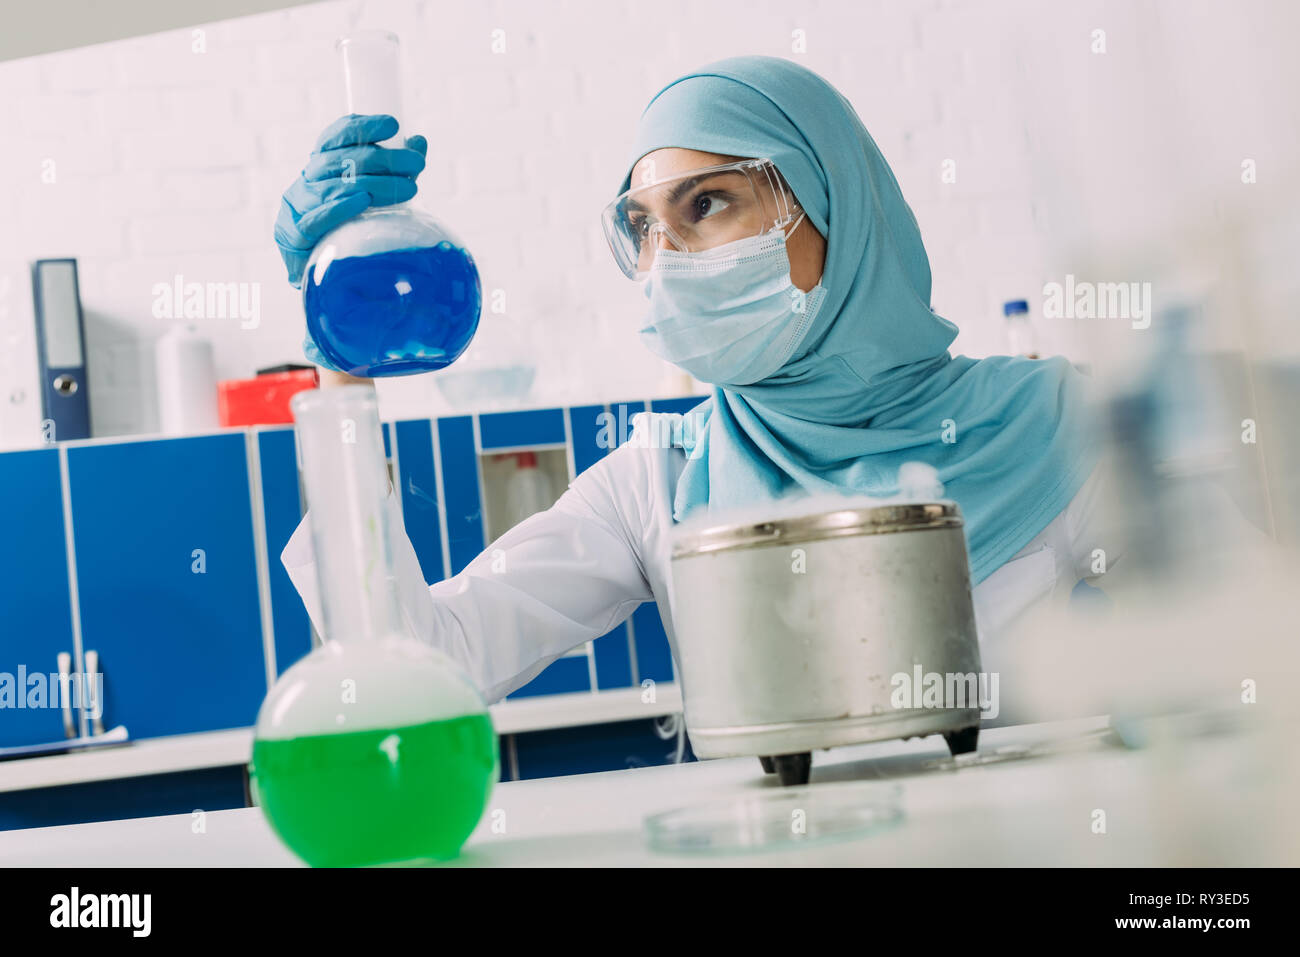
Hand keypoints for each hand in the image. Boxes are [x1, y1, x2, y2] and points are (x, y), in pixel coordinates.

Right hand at [273, 113, 427, 288]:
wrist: (314, 266)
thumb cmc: (344, 224)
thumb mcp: (370, 192)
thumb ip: (393, 169)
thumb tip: (419, 141)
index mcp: (321, 164)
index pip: (337, 136)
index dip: (364, 126)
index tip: (393, 125)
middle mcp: (307, 179)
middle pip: (343, 159)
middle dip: (384, 159)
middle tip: (416, 164)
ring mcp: (299, 203)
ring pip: (336, 186)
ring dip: (374, 185)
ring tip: (407, 189)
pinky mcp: (295, 232)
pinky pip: (318, 217)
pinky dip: (342, 207)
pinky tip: (363, 202)